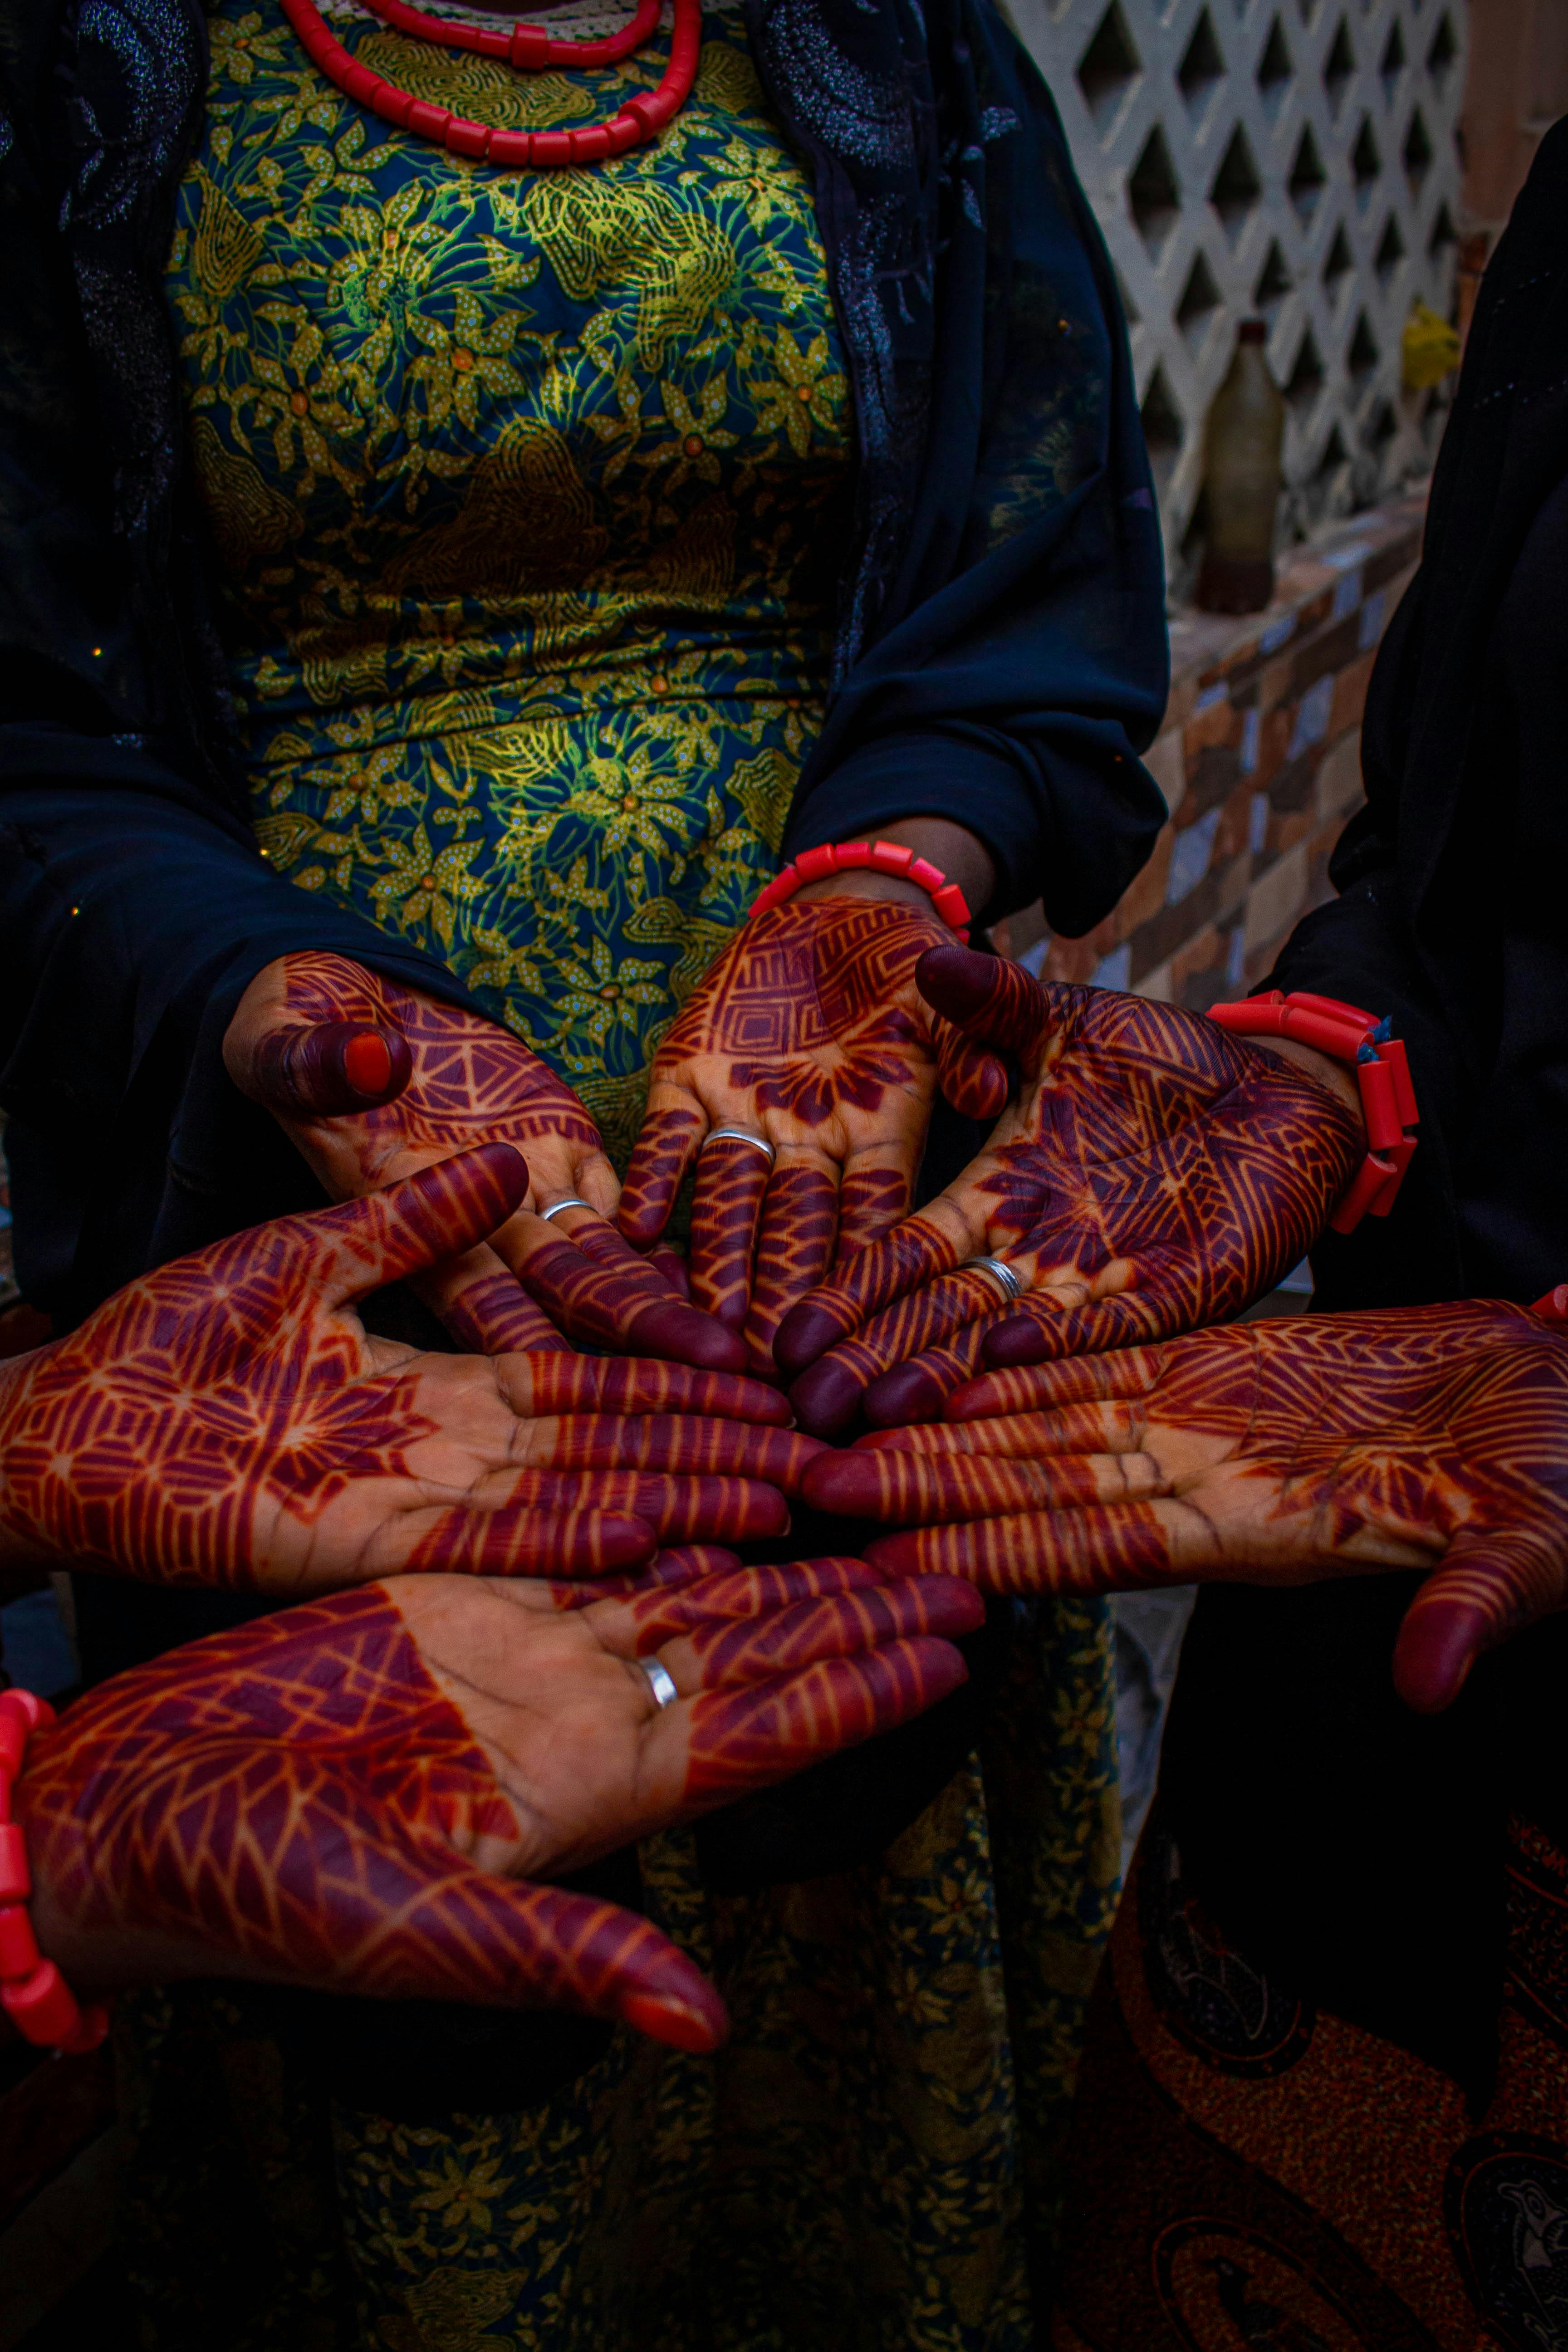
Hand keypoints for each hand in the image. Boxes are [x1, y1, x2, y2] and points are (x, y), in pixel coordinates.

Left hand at [0, 1145, 816, 1591]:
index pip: (585, 1360)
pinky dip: (568, 1541)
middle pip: (605, 1437)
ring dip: (672, 1499)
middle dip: (710, 1444)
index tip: (755, 1358)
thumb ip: (414, 1213)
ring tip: (777, 1499)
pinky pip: (488, 1542)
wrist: (69, 1413)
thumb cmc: (174, 1329)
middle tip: (816, 1446)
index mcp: (440, 1367)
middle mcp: (447, 1437)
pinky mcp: (364, 1538)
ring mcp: (411, 1490)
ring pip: (570, 1493)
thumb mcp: (309, 1249)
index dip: (671, 1361)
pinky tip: (649, 1537)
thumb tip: (510, 1157)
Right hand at [18, 1551, 979, 2047]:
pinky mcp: (470, 1594)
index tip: (958, 1646)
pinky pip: (596, 1538)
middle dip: (857, 1606)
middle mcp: (580, 1720)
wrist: (145, 1809)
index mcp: (589, 1798)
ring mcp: (529, 1652)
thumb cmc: (264, 1889)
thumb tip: (706, 2030)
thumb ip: (569, 1961)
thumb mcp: (422, 1936)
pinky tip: (741, 1475)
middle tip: (964, 1552)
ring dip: (786, 1551)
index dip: (861, 1692)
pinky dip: (672, 1506)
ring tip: (877, 1500)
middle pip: (753, 1651)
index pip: (762, 1738)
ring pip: (690, 1588)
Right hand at [225, 951, 742, 1370]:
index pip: (478, 1304)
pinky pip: (627, 1207)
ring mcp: (523, 1196)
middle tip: (735, 1409)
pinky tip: (739, 1286)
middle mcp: (471, 1231)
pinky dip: (675, 1245)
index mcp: (391, 1223)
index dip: (538, 1352)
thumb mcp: (281, 1035)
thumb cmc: (287, 1024)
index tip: (603, 1408)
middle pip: (569, 1310)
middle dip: (646, 1360)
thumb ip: (314, 1062)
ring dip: (679, 1319)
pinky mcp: (563, 1149)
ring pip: (611, 1271)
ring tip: (762, 1376)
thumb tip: (369, 1062)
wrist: (330, 995)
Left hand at [618, 896, 1006, 1377]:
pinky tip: (629, 1229)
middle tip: (766, 1376)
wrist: (837, 907)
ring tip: (696, 1329)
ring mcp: (745, 1116)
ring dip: (713, 1266)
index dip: (867, 1282)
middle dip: (781, 1303)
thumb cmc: (907, 961)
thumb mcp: (950, 1000)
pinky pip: (664, 1138)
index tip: (862, 1345)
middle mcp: (808, 1147)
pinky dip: (648, 1180)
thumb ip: (972, 1044)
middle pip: (795, 1237)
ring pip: (726, 1206)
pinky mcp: (686, 1077)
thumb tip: (994, 1096)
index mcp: (881, 1138)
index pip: (875, 1222)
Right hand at [776, 948, 1362, 1434]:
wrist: (1276, 1090)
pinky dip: (1056, 1345)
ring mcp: (1102, 1277)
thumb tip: (930, 961)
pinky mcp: (1178, 1290)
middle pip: (935, 1313)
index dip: (846, 1292)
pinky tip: (1000, 1359)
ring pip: (1004, 1339)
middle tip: (806, 1410)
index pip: (902, 1252)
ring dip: (944, 1374)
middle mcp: (1034, 1249)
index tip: (785, 1333)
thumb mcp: (1063, 1021)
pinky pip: (1109, 1327)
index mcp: (995, 1191)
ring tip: (883, 1409)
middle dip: (871, 1360)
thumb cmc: (1159, 1060)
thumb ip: (994, 1006)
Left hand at [801, 1298, 1567, 1712]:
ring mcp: (1202, 1417)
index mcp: (1255, 1530)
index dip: (987, 1554)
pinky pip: (1097, 1358)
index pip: (1091, 1548)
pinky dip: (1016, 1360)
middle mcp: (1202, 1481)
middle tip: (796, 1488)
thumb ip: (1473, 1609)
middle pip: (1027, 1485)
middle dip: (914, 1490)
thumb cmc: (1563, 1485)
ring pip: (1040, 1422)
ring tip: (828, 1426)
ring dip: (936, 1428)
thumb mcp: (1536, 1549)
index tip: (883, 1565)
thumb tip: (1427, 1684)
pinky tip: (935, 1354)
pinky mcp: (1220, 1356)